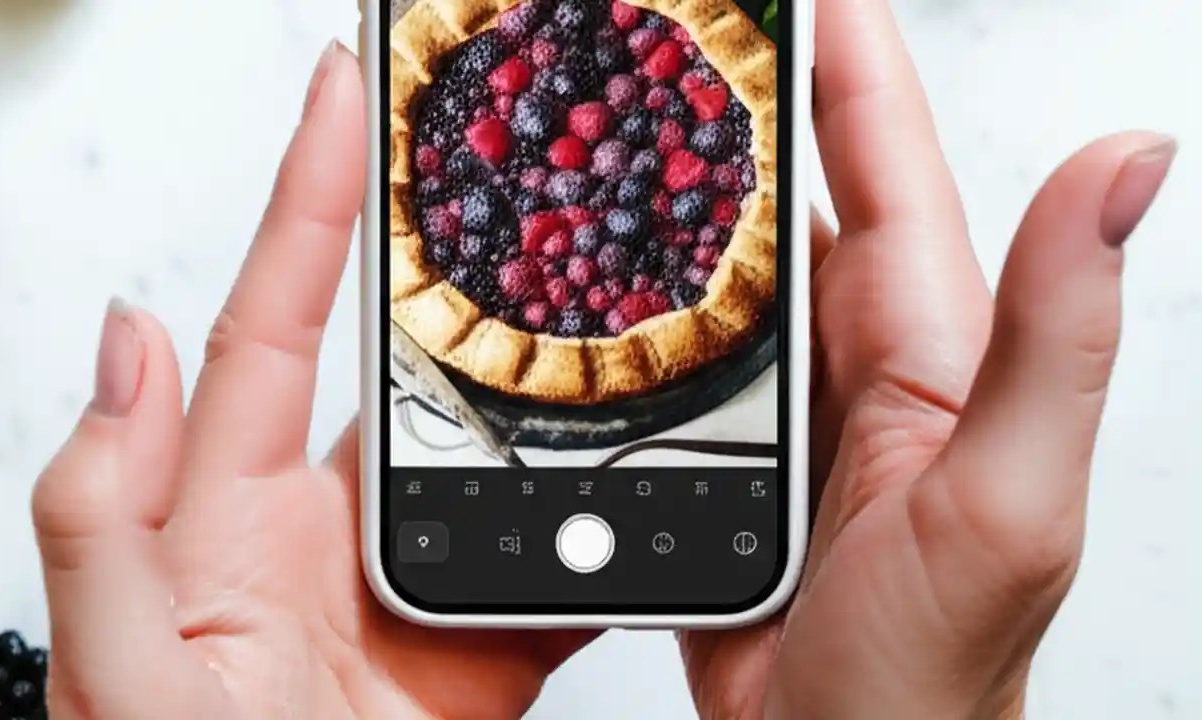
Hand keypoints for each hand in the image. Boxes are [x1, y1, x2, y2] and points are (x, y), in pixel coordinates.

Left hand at [31, 42, 593, 719]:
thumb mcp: (116, 659)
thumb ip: (107, 509)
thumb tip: (127, 338)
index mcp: (228, 505)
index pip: (275, 316)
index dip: (311, 200)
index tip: (345, 96)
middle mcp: (328, 526)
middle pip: (417, 372)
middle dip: (475, 282)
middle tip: (532, 209)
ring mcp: (416, 583)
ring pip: (504, 460)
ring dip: (560, 416)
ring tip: (618, 353)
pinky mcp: (484, 644)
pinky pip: (557, 565)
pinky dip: (607, 538)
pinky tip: (646, 504)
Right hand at [679, 1, 1174, 716]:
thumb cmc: (928, 670)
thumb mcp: (1005, 501)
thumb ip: (1056, 336)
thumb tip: (1131, 162)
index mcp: (929, 345)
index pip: (887, 163)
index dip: (843, 57)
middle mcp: (862, 358)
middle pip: (800, 192)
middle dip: (754, 92)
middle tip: (695, 23)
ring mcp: (791, 406)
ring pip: (732, 262)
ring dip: (691, 181)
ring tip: (637, 103)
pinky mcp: (730, 454)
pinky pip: (687, 343)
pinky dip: (651, 287)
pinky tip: (611, 255)